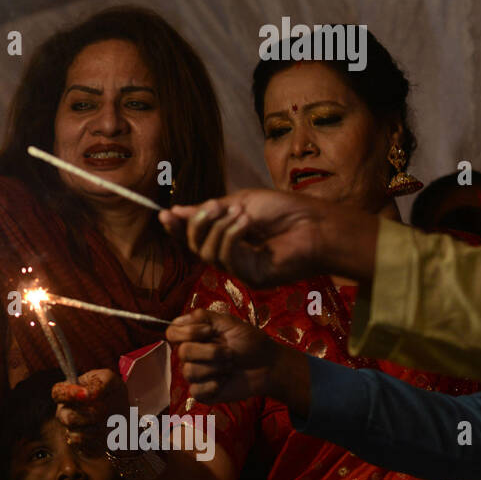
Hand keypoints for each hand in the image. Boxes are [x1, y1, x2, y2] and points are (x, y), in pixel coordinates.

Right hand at [53, 368, 129, 454]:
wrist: (125, 416)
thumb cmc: (112, 393)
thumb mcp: (111, 381)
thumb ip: (98, 383)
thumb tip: (85, 394)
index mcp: (68, 392)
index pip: (57, 392)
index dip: (67, 394)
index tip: (85, 394)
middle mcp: (65, 411)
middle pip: (66, 417)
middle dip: (89, 415)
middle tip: (104, 409)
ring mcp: (70, 429)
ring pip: (75, 434)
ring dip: (96, 428)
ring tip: (108, 421)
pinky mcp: (79, 446)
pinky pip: (84, 447)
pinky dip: (98, 441)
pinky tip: (106, 434)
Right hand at [159, 189, 374, 287]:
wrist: (316, 224)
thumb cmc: (285, 210)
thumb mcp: (241, 202)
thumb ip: (210, 210)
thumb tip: (176, 210)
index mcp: (229, 236)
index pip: (195, 236)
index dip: (178, 227)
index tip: (164, 214)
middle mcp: (232, 255)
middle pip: (196, 247)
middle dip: (196, 225)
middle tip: (210, 207)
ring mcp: (241, 268)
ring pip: (208, 254)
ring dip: (219, 229)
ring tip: (241, 212)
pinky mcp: (251, 277)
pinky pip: (227, 259)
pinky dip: (231, 237)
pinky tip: (246, 222)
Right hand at [165, 308, 308, 407]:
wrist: (268, 366)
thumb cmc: (250, 342)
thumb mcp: (229, 322)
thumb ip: (203, 316)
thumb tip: (181, 319)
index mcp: (193, 336)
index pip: (171, 332)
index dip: (188, 332)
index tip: (210, 331)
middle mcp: (191, 354)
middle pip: (181, 352)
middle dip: (211, 352)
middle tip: (230, 353)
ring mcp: (196, 374)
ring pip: (189, 371)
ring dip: (216, 368)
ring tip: (230, 367)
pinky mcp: (202, 392)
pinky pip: (196, 390)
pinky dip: (213, 385)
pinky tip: (225, 381)